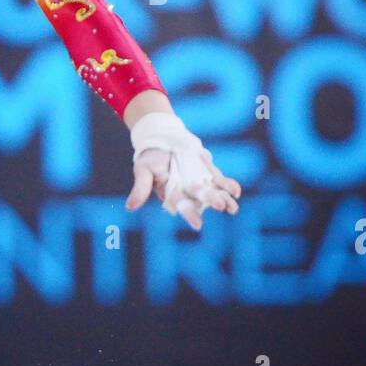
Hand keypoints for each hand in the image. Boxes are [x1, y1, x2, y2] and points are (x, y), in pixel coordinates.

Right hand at [125, 112, 240, 230]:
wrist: (162, 140)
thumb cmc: (149, 158)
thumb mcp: (143, 170)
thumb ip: (141, 188)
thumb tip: (129, 208)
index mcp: (171, 195)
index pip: (182, 206)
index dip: (189, 215)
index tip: (198, 225)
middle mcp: (187, 192)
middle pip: (201, 199)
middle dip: (211, 201)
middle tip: (221, 206)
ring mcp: (200, 183)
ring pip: (214, 193)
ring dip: (224, 199)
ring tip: (232, 208)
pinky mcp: (209, 173)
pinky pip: (220, 181)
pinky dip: (228, 186)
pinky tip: (235, 191)